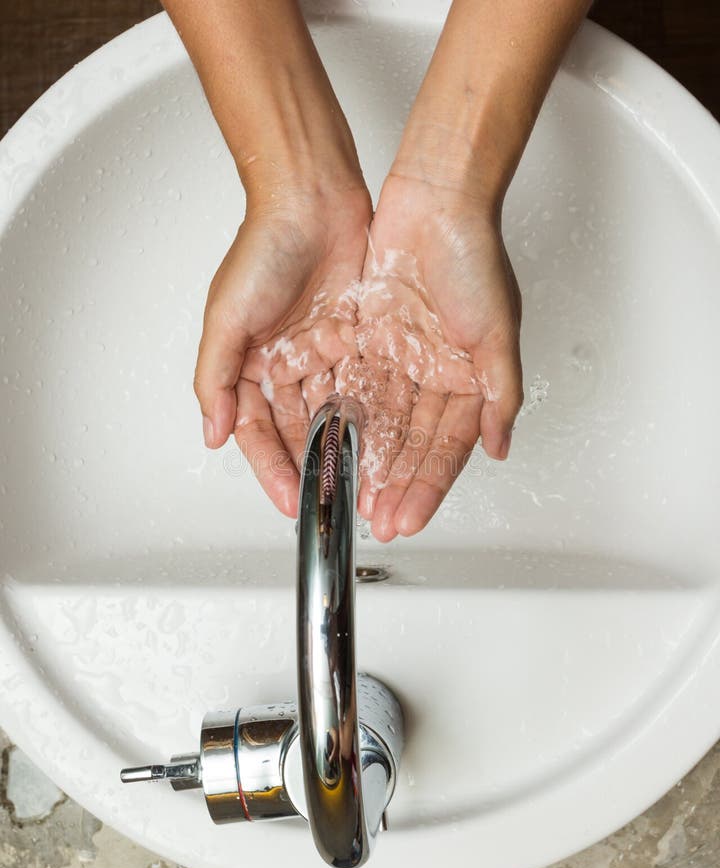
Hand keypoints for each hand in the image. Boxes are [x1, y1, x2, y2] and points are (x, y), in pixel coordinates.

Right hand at [195, 183, 370, 516]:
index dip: (271, 468)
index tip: (289, 500)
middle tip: (330, 503)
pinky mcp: (355, 340)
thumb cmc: (262, 248)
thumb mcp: (226, 317)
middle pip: (296, 430)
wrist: (312, 199)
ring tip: (359, 484)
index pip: (258, 431)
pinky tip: (381, 443)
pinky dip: (370, 415)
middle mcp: (286, 364)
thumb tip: (212, 434)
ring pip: (333, 415)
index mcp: (249, 365)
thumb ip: (216, 378)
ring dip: (344, 450)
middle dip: (311, 468)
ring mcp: (322, 354)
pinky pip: (363, 387)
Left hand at [350, 174, 522, 541]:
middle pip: (411, 444)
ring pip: (382, 423)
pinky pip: (355, 387)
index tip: (409, 518)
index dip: (428, 486)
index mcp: (467, 378)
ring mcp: (400, 357)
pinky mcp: (369, 338)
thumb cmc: (473, 255)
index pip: (446, 448)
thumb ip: (499, 393)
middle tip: (378, 519)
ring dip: (369, 460)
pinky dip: (345, 419)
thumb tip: (500, 446)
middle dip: (395, 484)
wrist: (433, 200)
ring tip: (353, 495)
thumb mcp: (497, 331)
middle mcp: (432, 373)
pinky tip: (334, 447)